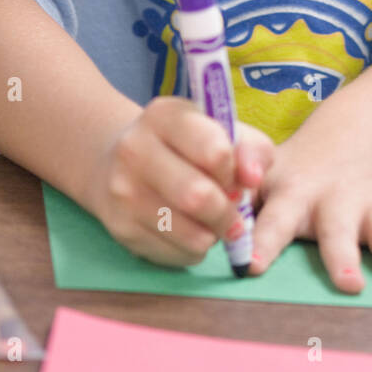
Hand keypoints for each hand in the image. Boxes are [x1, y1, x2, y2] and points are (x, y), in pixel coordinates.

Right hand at [88, 96, 273, 267]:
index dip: (235, 173)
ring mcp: (123, 191)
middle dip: (228, 213)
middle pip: (199, 197)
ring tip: (212, 222)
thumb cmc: (188, 146)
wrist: (118, 162)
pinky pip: (176, 255)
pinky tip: (189, 231)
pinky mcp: (120, 228)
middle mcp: (135, 149)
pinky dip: (194, 250)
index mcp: (165, 116)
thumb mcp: (222, 131)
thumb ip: (250, 149)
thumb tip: (253, 178)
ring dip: (213, 235)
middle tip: (234, 215)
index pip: (215, 152)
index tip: (234, 178)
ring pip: (191, 234)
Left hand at [247, 105, 371, 292]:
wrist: (364, 127)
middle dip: (341, 256)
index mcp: (297, 194)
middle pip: (339, 231)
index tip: (251, 265)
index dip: (263, 240)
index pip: (275, 218)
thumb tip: (208, 208)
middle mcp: (339, 200)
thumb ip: (242, 187)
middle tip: (346, 283)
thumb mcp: (269, 168)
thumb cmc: (304, 166)